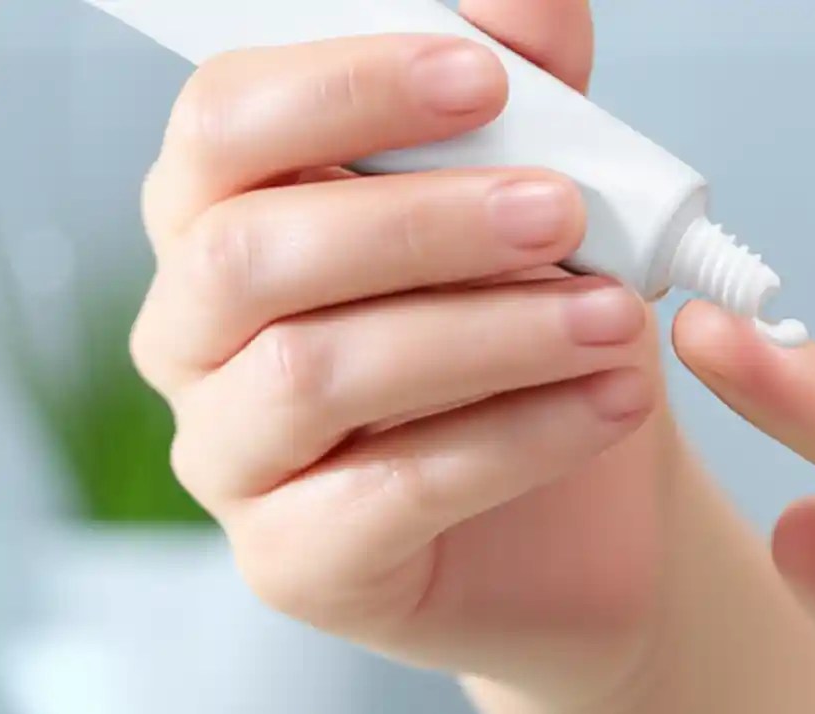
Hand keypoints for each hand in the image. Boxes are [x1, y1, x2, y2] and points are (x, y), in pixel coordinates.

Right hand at [131, 1, 680, 706]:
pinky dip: (517, 439)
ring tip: (613, 318)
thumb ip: (531, 102)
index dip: (346, 86)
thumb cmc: (539, 338)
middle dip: (422, 220)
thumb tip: (531, 2)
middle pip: (252, 250)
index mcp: (234, 214)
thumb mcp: (547, 205)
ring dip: (486, 332)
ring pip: (316, 373)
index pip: (227, 122)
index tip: (483, 79)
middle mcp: (201, 331)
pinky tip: (610, 403)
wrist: (585, 512)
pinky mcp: (295, 558)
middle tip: (561, 211)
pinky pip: (387, 493)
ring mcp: (233, 454)